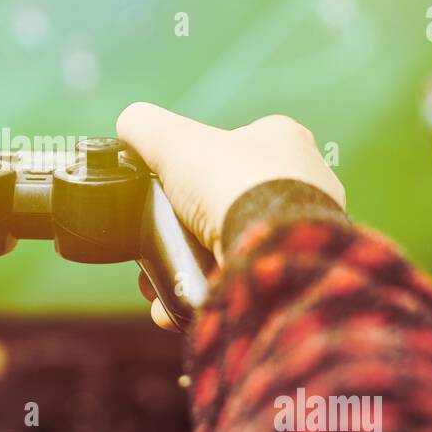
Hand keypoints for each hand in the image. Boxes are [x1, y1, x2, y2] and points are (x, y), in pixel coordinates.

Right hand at [116, 102, 345, 329]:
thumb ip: (143, 125)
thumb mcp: (173, 139)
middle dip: (182, 229)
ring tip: (157, 285)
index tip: (163, 195)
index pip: (230, 147)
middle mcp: (304, 183)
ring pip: (232, 246)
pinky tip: (175, 306)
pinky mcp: (296, 272)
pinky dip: (206, 293)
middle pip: (225, 203)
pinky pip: (242, 280)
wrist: (275, 249)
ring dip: (189, 266)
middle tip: (152, 248)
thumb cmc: (232, 183)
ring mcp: (303, 231)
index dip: (190, 168)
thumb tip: (127, 127)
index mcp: (283, 141)